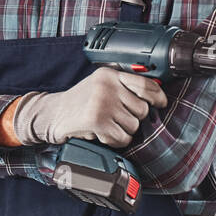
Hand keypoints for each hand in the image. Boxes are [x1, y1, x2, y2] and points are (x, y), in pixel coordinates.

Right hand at [13, 67, 168, 148]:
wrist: (53, 113)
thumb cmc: (80, 101)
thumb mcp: (100, 84)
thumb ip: (122, 86)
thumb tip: (155, 96)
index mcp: (110, 74)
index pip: (144, 83)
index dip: (157, 96)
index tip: (161, 103)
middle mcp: (107, 85)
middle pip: (142, 109)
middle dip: (133, 118)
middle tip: (116, 118)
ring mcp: (102, 102)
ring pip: (133, 126)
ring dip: (123, 131)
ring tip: (107, 125)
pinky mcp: (97, 120)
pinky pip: (122, 138)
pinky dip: (114, 141)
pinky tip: (103, 134)